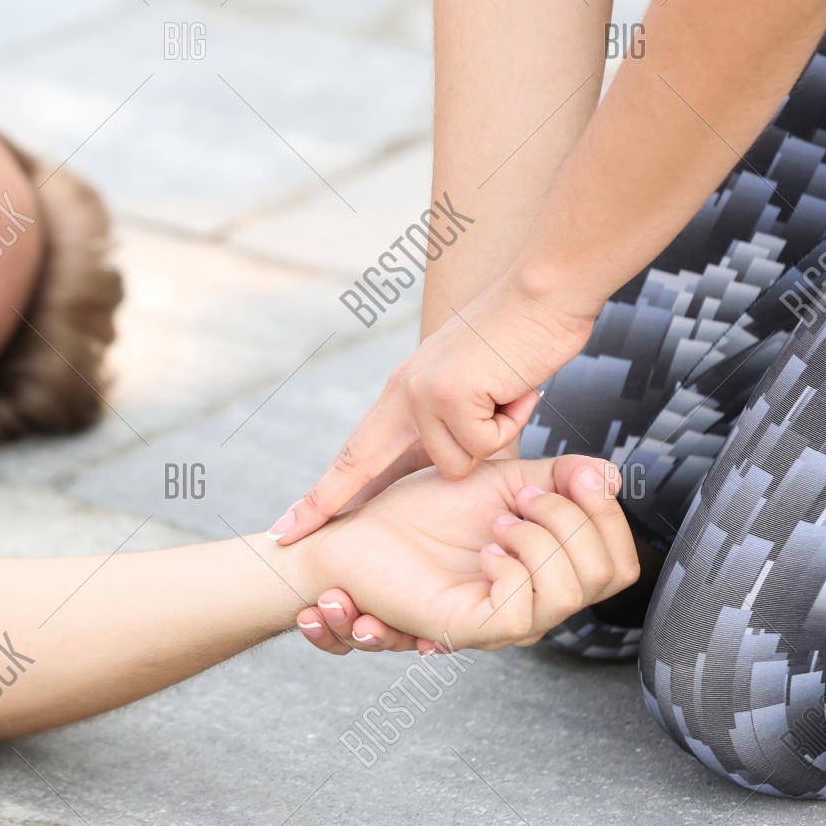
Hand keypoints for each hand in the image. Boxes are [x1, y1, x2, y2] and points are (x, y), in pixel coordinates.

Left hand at [272, 277, 595, 545]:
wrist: (545, 293)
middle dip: (322, 501)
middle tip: (281, 531)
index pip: (356, 450)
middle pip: (361, 461)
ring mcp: (420, 394)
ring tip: (506, 393)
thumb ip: (450, 422)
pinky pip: (482, 445)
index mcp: (404, 391)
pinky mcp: (447, 395)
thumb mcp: (474, 388)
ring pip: (454, 465)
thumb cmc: (522, 343)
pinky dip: (511, 421)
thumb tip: (447, 470)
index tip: (288, 523)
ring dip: (493, 436)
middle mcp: (403, 392)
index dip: (325, 492)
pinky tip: (514, 386)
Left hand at [289, 454, 637, 652]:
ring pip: (568, 595)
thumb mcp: (504, 477)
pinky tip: (485, 550)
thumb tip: (609, 476)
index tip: (576, 478)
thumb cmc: (426, 509)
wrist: (360, 529)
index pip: (618, 564)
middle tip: (521, 499)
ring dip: (540, 542)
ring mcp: (505, 620)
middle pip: (603, 577)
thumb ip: (558, 476)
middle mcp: (536, 602)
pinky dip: (513, 570)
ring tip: (498, 522)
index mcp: (550, 570)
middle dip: (571, 521)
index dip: (610, 518)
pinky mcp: (468, 629)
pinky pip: (522, 611)